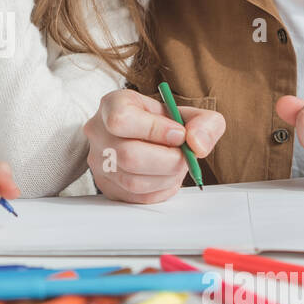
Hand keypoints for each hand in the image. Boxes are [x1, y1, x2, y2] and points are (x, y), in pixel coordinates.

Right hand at [84, 89, 225, 202]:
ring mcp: (99, 163)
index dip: (154, 130)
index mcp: (113, 105)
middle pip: (128, 156)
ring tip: (177, 166)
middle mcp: (99, 133)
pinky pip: (137, 197)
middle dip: (168, 160)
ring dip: (166, 178)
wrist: (143, 137)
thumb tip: (198, 145)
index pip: (122, 120)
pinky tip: (166, 177)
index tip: (179, 134)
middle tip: (184, 156)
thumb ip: (204, 123)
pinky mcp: (107, 186)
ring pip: (133, 181)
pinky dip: (160, 190)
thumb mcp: (186, 113)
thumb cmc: (162, 124)